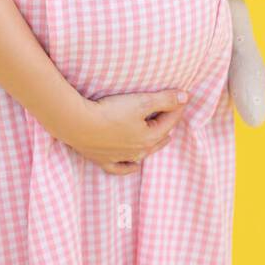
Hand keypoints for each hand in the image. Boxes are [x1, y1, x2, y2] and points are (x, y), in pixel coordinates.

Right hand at [59, 89, 191, 173]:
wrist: (78, 124)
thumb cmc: (110, 112)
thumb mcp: (141, 102)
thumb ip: (164, 99)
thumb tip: (186, 97)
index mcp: (148, 138)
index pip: (168, 121)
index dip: (177, 107)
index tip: (183, 97)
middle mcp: (137, 151)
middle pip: (157, 138)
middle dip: (168, 126)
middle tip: (175, 115)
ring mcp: (120, 157)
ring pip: (142, 154)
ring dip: (153, 146)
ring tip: (162, 138)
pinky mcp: (103, 160)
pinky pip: (120, 168)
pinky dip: (129, 167)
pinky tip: (135, 167)